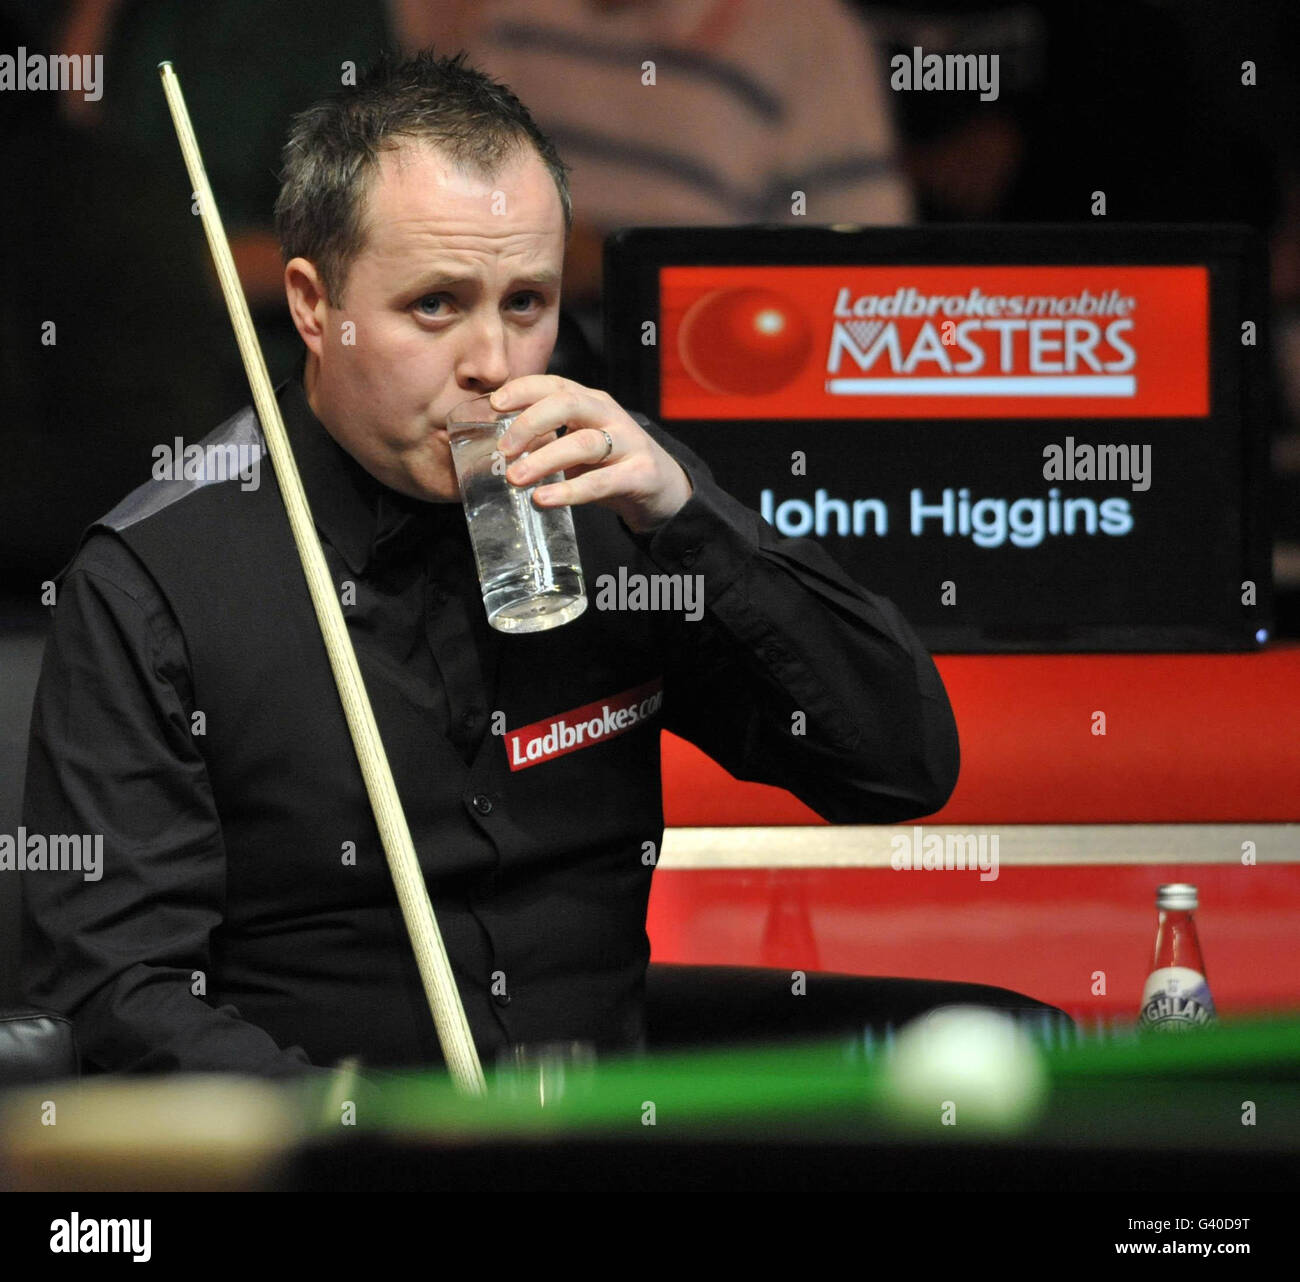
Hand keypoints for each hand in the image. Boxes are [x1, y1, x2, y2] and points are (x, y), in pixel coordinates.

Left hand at [492, 376, 692, 534]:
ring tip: (515, 478)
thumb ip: (546, 441)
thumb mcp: (578, 444)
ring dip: (544, 459)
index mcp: (590, 402)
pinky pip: (600, 482)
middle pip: (568, 404)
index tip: (494, 404)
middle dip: (529, 423)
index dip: (523, 389)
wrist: (664, 490)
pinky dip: (568, 491)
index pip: (554, 384)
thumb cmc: (611, 465)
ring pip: (583, 443)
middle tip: (502, 450)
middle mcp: (609, 415)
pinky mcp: (640, 474)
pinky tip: (543, 499)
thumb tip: (496, 452)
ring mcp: (628, 443)